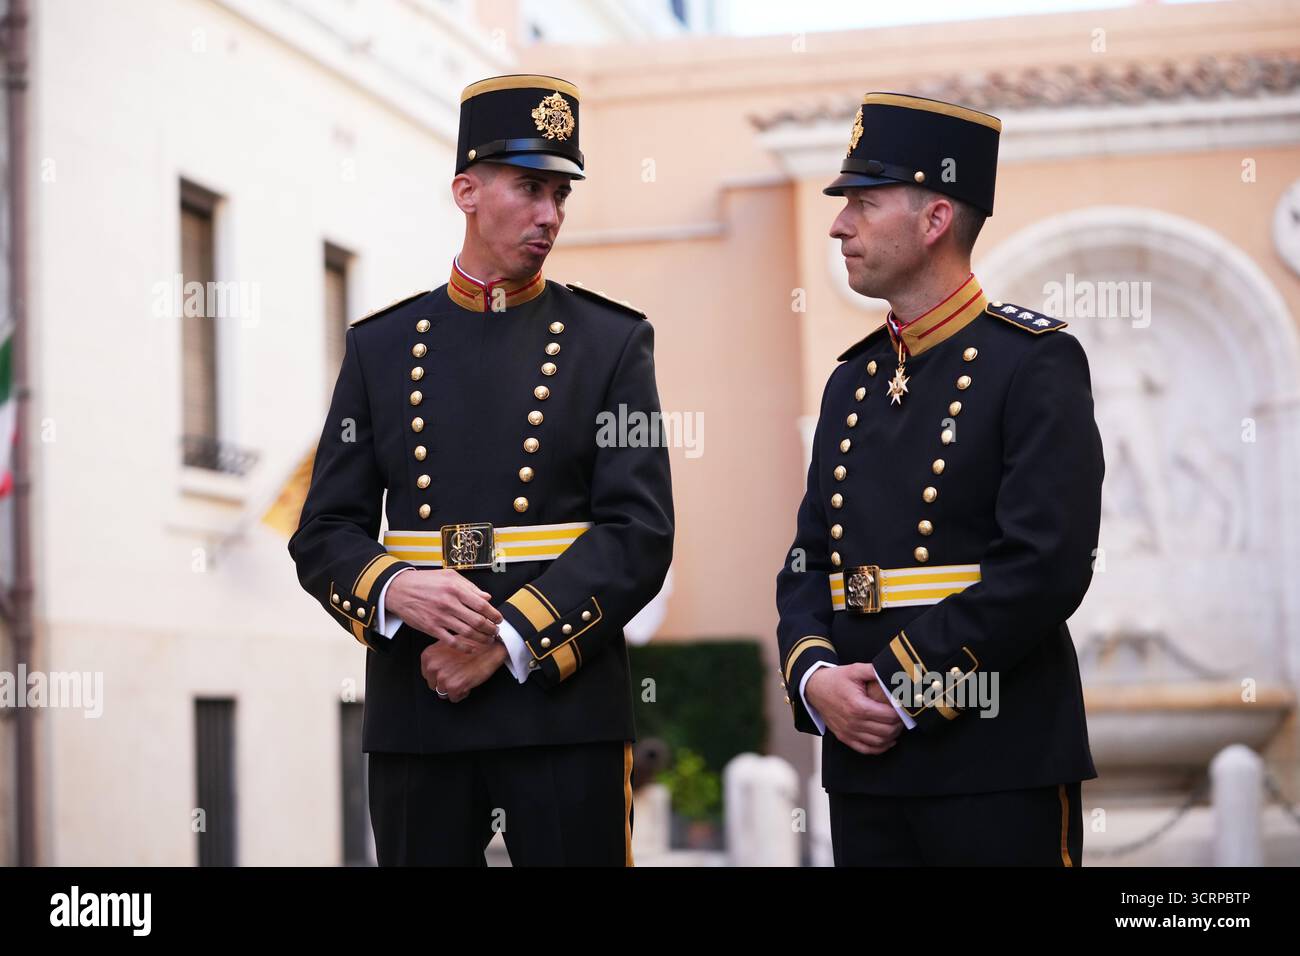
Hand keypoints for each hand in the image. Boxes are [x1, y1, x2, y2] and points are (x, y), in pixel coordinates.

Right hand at [386, 569, 502, 652]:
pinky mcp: (431, 628)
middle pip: (477, 621)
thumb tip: (487, 597)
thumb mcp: (449, 576)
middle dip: (491, 629)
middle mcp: (449, 604)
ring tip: (487, 640)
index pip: (482, 605)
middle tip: (495, 631)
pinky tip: (471, 648)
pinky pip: (452, 641)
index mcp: (455, 589)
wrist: (399, 589)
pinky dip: (464, 647)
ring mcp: (440, 617)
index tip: (499, 619)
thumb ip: (469, 587)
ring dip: (481, 639)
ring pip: (467, 633)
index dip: (494, 614)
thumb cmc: (425, 581)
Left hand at [421, 638, 506, 702]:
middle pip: (434, 685)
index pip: (427, 674)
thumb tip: (434, 665)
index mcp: (429, 655)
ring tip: (463, 678)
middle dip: (445, 682)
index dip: (439, 675)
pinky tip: (468, 682)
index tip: (449, 671)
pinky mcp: (453, 686)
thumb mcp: (448, 644)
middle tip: (457, 674)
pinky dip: (462, 693)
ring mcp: (442, 677)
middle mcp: (432, 666)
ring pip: (443, 693)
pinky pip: (454, 698)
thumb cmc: (473, 645)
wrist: (490, 648)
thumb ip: (438, 655)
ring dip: (453, 689)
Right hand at [804, 663, 902, 755]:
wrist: (814, 689)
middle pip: (886, 731)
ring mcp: (848, 732)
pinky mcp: (844, 737)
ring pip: (879, 742)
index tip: (904, 707)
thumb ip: (874, 670)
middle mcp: (853, 722)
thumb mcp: (854, 670)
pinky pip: (866, 749)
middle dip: (899, 725)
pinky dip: (880, 748)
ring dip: (892, 736)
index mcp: (858, 705)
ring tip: (896, 726)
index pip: (888, 716)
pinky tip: (888, 741)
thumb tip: (893, 672)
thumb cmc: (835, 679)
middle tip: (903, 717)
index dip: (900, 713)